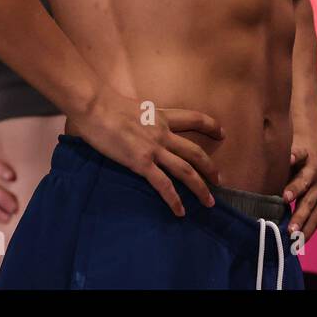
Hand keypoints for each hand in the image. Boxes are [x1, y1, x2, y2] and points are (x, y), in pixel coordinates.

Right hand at [76, 85, 223, 216]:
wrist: (95, 107)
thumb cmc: (107, 104)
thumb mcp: (136, 107)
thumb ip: (144, 117)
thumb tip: (141, 124)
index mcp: (162, 116)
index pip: (195, 119)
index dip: (211, 126)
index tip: (222, 134)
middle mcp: (163, 132)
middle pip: (195, 152)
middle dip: (210, 167)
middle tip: (219, 180)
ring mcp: (154, 148)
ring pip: (186, 170)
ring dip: (200, 187)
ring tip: (209, 201)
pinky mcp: (141, 162)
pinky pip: (163, 185)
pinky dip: (174, 199)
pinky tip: (180, 211)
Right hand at [282, 128, 316, 240]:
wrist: (312, 141)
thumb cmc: (302, 174)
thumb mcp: (302, 193)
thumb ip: (294, 208)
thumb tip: (277, 232)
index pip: (315, 219)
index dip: (306, 232)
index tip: (296, 246)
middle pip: (310, 203)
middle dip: (300, 217)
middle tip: (290, 230)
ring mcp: (313, 168)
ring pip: (306, 179)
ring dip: (296, 188)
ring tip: (285, 197)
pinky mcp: (305, 151)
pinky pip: (301, 154)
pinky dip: (295, 157)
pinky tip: (289, 159)